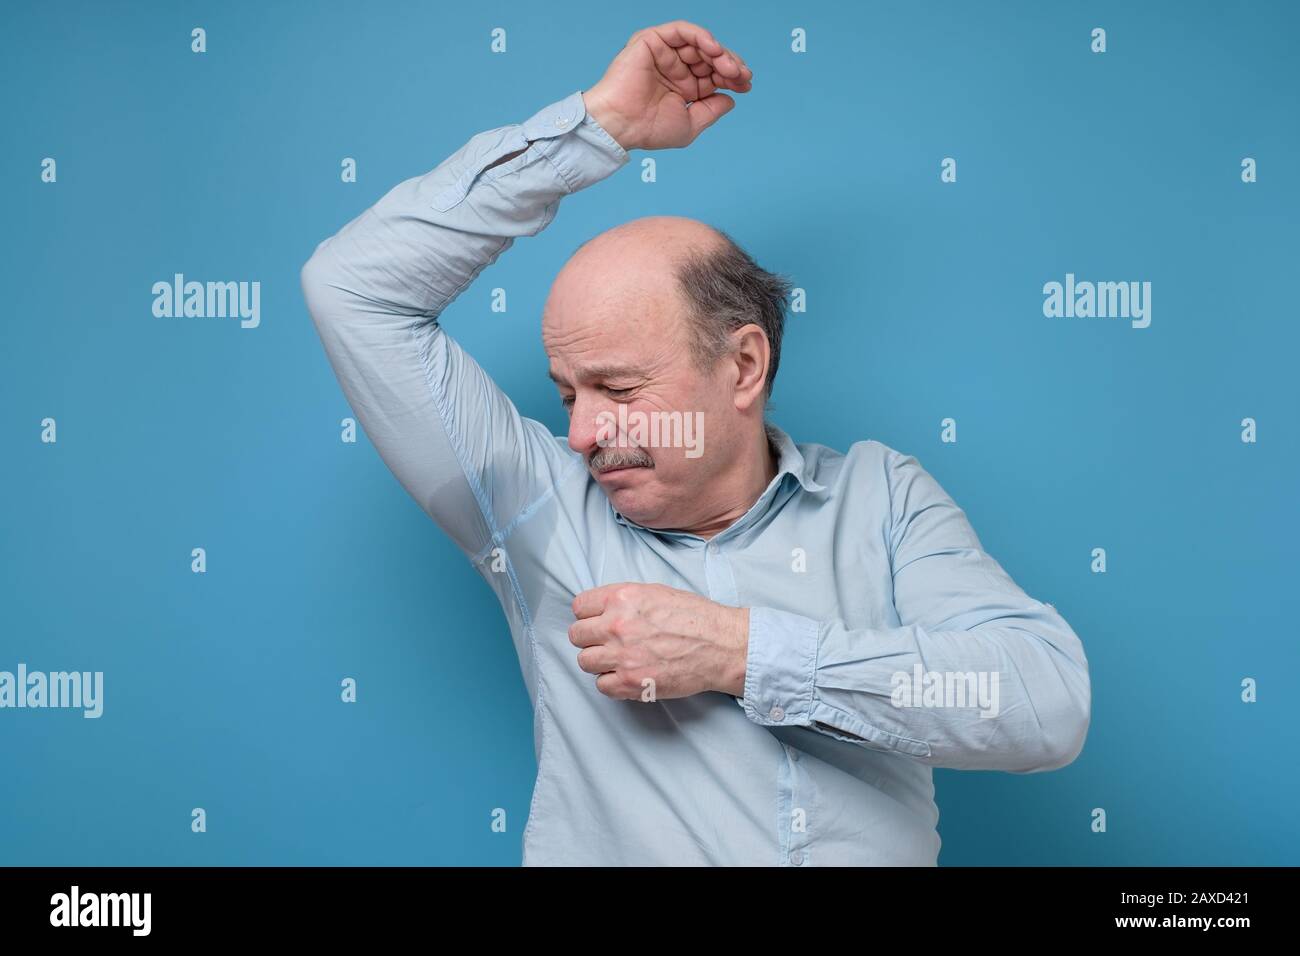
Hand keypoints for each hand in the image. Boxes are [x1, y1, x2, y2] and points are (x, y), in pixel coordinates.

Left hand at [569, 583, 749, 700]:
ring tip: (618, 659)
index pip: (579, 606)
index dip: (588, 614)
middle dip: (590, 638)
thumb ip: (624, 600)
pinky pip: (601, 685)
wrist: (721, 645)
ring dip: (598, 661)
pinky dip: (611, 682)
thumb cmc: (695, 617)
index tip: (597, 620)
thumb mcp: (656, 593)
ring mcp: (622, 656)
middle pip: (577, 635)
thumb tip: (602, 609)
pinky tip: (627, 675)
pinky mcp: (631, 682)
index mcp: (622, 598)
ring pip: (585, 662)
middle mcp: (617, 625)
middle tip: (607, 641)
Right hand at [582, 20, 752, 151]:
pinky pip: (681, 31)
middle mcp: (673, 68)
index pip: (712, 75)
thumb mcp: (691, 123)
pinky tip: (714, 49)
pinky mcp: (652, 41)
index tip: (747, 85)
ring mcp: (663, 53)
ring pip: (698, 44)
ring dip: (718, 52)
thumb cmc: (648, 129)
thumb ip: (712, 110)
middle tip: (742, 75)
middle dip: (729, 65)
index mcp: (681, 87)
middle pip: (708, 58)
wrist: (621, 125)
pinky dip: (700, 36)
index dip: (731, 78)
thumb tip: (731, 99)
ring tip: (730, 67)